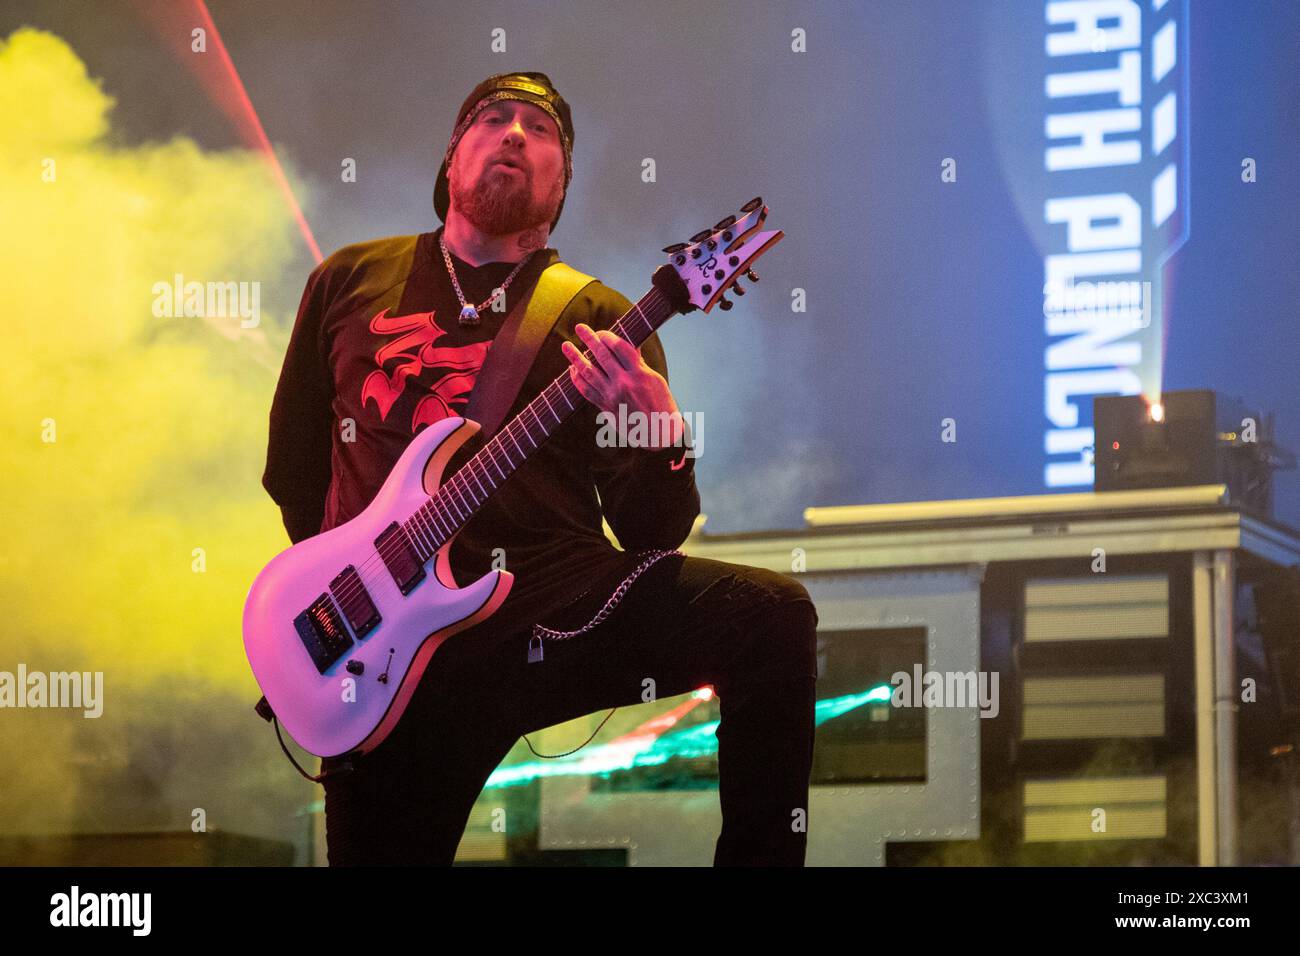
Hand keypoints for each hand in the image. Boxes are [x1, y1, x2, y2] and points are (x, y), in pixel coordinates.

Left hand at [561, 323, 684, 448]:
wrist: (659, 433)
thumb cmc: (661, 404)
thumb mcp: (655, 380)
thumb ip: (638, 364)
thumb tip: (628, 346)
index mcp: (639, 374)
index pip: (619, 347)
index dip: (608, 336)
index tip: (601, 331)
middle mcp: (623, 383)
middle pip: (601, 356)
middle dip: (589, 339)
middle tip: (579, 327)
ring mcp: (612, 396)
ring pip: (588, 372)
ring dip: (575, 357)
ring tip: (566, 346)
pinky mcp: (605, 407)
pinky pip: (586, 391)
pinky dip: (577, 379)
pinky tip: (572, 370)